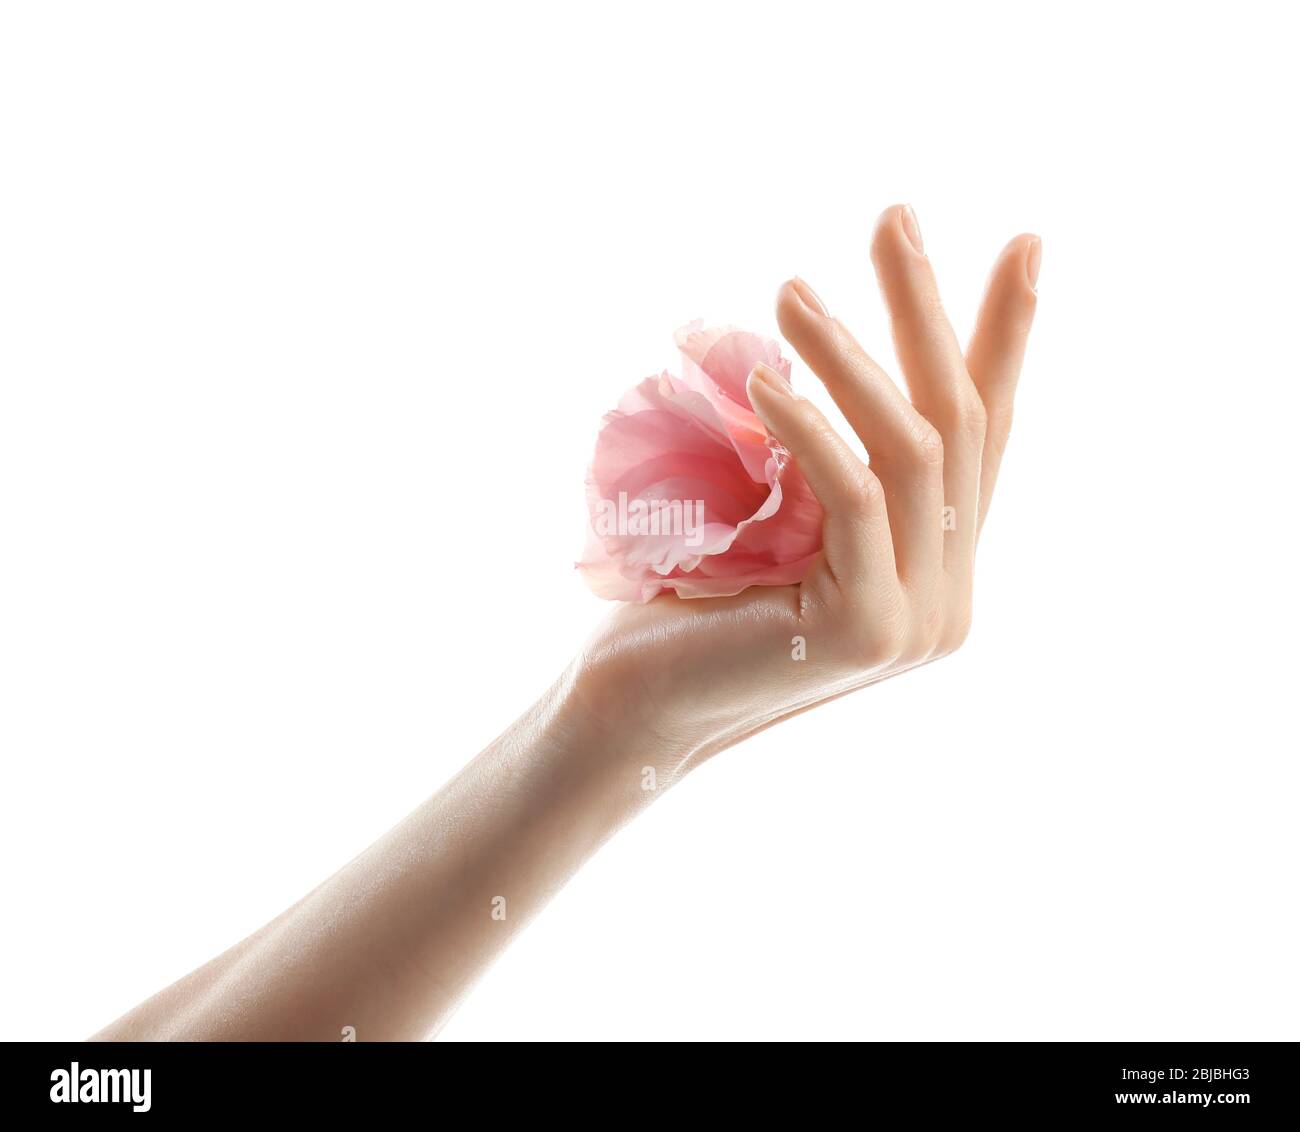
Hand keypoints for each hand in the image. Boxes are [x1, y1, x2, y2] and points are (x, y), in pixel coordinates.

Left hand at [577, 206, 1039, 778]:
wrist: (638, 701)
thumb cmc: (691, 596)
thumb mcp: (777, 506)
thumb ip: (829, 456)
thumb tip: (818, 354)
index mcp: (935, 563)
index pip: (982, 431)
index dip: (1004, 336)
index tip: (1023, 244)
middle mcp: (949, 593)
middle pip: (959, 421)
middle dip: (927, 312)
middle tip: (893, 216)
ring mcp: (919, 618)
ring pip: (915, 450)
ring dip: (854, 356)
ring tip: (789, 291)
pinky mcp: (870, 629)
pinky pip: (854, 497)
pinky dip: (813, 427)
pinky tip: (765, 378)